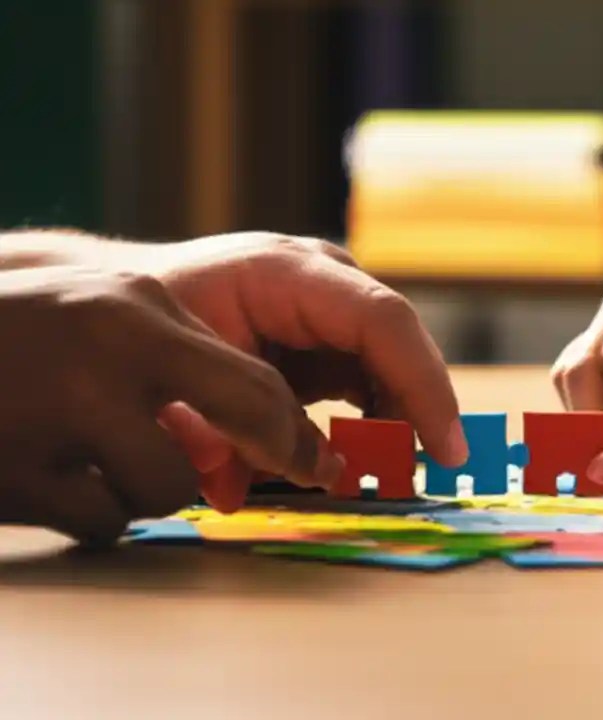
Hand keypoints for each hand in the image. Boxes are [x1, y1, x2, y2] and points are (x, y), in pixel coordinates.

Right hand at [0, 267, 328, 544]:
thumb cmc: (12, 338)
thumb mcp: (96, 313)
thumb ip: (176, 353)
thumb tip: (271, 423)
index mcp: (133, 304)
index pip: (253, 379)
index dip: (297, 432)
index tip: (322, 466)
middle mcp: (104, 350)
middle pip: (241, 421)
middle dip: (275, 455)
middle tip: (286, 478)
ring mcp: (55, 412)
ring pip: (167, 487)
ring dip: (150, 488)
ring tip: (99, 459)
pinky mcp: (14, 474)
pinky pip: (100, 521)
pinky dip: (91, 513)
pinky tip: (52, 479)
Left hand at [140, 232, 467, 511]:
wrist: (115, 306)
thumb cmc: (140, 329)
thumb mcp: (180, 375)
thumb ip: (236, 427)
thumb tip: (296, 478)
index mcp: (287, 274)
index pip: (382, 321)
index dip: (422, 384)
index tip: (445, 447)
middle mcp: (323, 282)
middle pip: (399, 345)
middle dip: (419, 411)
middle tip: (424, 475)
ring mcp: (330, 308)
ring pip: (391, 367)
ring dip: (397, 422)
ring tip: (388, 475)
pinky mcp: (327, 339)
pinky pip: (370, 380)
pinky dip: (374, 421)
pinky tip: (365, 459)